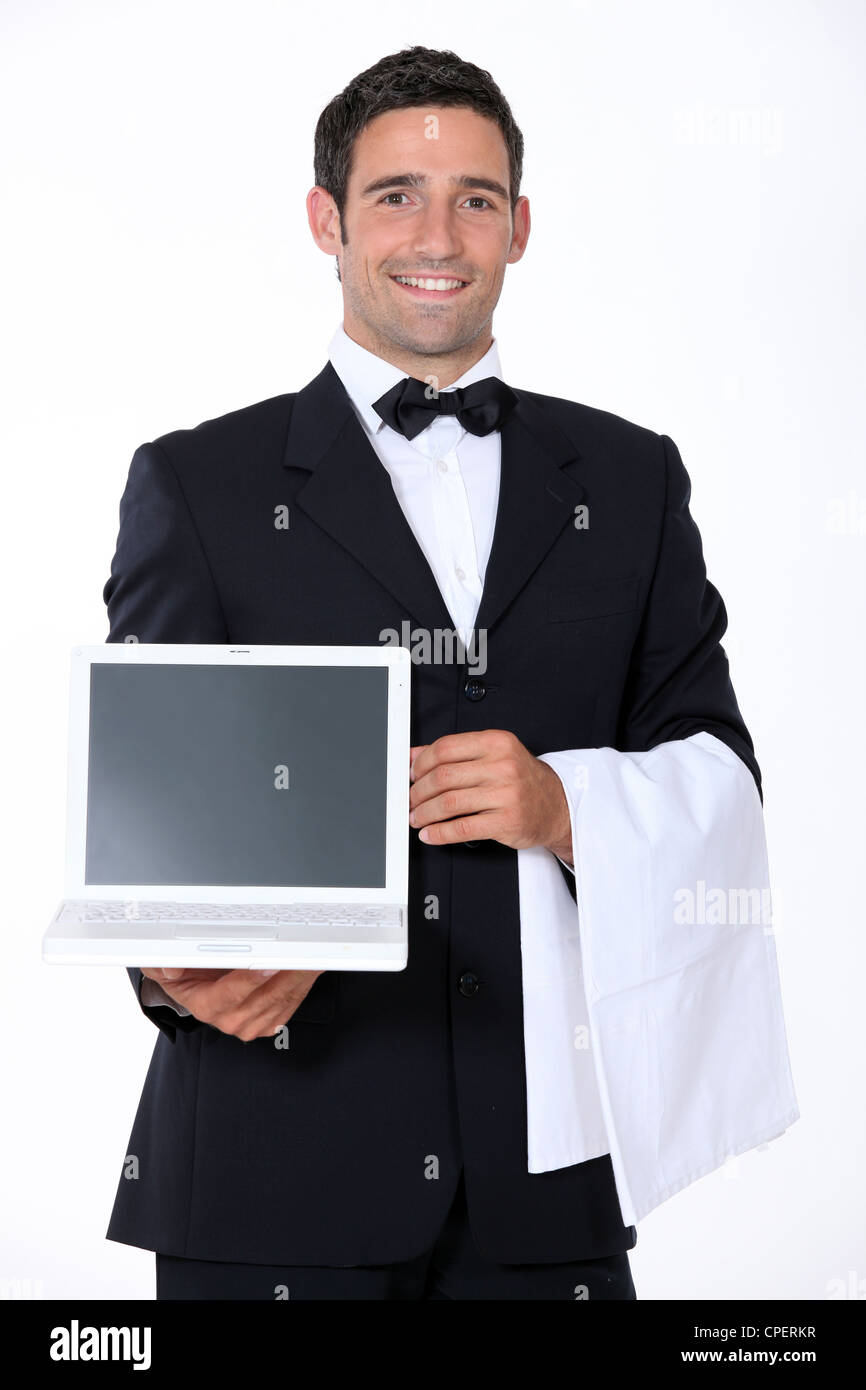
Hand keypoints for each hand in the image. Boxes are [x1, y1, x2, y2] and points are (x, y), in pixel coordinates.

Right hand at [140, 966, 324, 1041]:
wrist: (196, 985)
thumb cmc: (183, 972)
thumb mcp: (160, 965)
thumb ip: (161, 965)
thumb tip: (171, 968)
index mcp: (205, 1006)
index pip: (231, 994)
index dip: (250, 980)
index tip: (268, 964)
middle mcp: (229, 1019)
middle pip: (264, 997)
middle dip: (285, 972)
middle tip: (302, 950)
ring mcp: (250, 1024)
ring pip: (282, 999)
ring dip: (299, 976)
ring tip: (310, 953)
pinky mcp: (268, 1022)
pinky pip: (291, 1004)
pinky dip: (302, 984)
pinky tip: (309, 966)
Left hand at [408, 730, 573, 862]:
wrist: (557, 805)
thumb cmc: (521, 780)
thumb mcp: (493, 755)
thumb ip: (455, 753)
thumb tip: (414, 756)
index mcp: (496, 742)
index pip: (445, 748)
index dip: (421, 763)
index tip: (412, 774)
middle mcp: (502, 765)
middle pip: (443, 776)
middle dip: (418, 791)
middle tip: (411, 800)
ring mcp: (506, 794)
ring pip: (449, 803)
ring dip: (425, 813)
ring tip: (417, 818)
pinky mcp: (506, 821)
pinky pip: (462, 828)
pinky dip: (439, 833)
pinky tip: (430, 834)